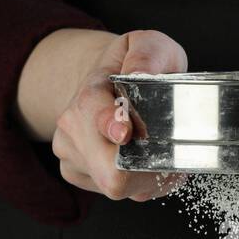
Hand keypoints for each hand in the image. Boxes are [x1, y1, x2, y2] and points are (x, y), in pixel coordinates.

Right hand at [28, 29, 186, 201]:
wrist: (104, 80)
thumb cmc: (131, 67)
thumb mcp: (148, 45)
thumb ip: (147, 54)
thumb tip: (140, 73)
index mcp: (89, 94)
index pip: (93, 114)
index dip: (113, 127)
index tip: (126, 133)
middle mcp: (72, 127)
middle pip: (109, 171)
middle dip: (146, 169)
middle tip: (168, 151)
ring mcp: (71, 154)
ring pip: (117, 186)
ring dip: (146, 176)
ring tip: (152, 148)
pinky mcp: (77, 174)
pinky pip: (119, 193)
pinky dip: (140, 182)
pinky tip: (141, 160)